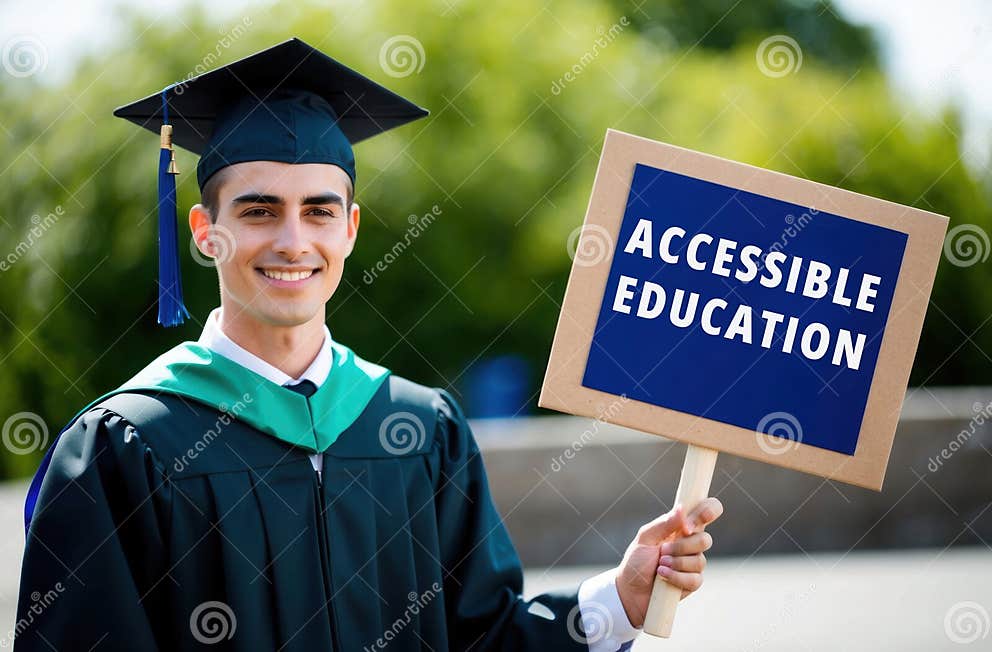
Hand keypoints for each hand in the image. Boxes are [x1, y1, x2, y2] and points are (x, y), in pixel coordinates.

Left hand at [614, 497, 722, 627]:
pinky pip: (695, 579)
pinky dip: (676, 577)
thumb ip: (664, 523)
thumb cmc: (637, 560)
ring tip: (660, 565)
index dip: (708, 511)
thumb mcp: (646, 537)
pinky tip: (663, 576)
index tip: (689, 526)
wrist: (631, 590)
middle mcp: (691, 543)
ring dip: (676, 563)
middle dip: (682, 547)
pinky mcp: (693, 582)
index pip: (707, 511)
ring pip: (700, 561)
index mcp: (682, 527)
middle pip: (705, 540)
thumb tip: (682, 508)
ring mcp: (694, 563)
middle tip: (663, 550)